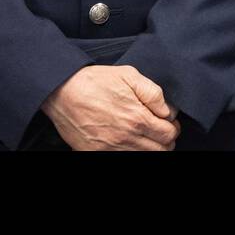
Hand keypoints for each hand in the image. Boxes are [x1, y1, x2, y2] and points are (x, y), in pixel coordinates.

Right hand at [41, 65, 181, 149]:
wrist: (62, 92)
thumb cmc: (95, 81)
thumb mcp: (129, 76)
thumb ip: (153, 93)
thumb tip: (168, 110)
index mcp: (137, 118)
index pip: (168, 134)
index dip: (172, 127)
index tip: (168, 122)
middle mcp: (126, 137)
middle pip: (160, 150)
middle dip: (165, 140)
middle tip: (160, 130)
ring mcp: (110, 148)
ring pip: (144, 157)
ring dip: (149, 148)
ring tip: (145, 136)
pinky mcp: (96, 153)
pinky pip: (122, 159)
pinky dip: (130, 152)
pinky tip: (129, 141)